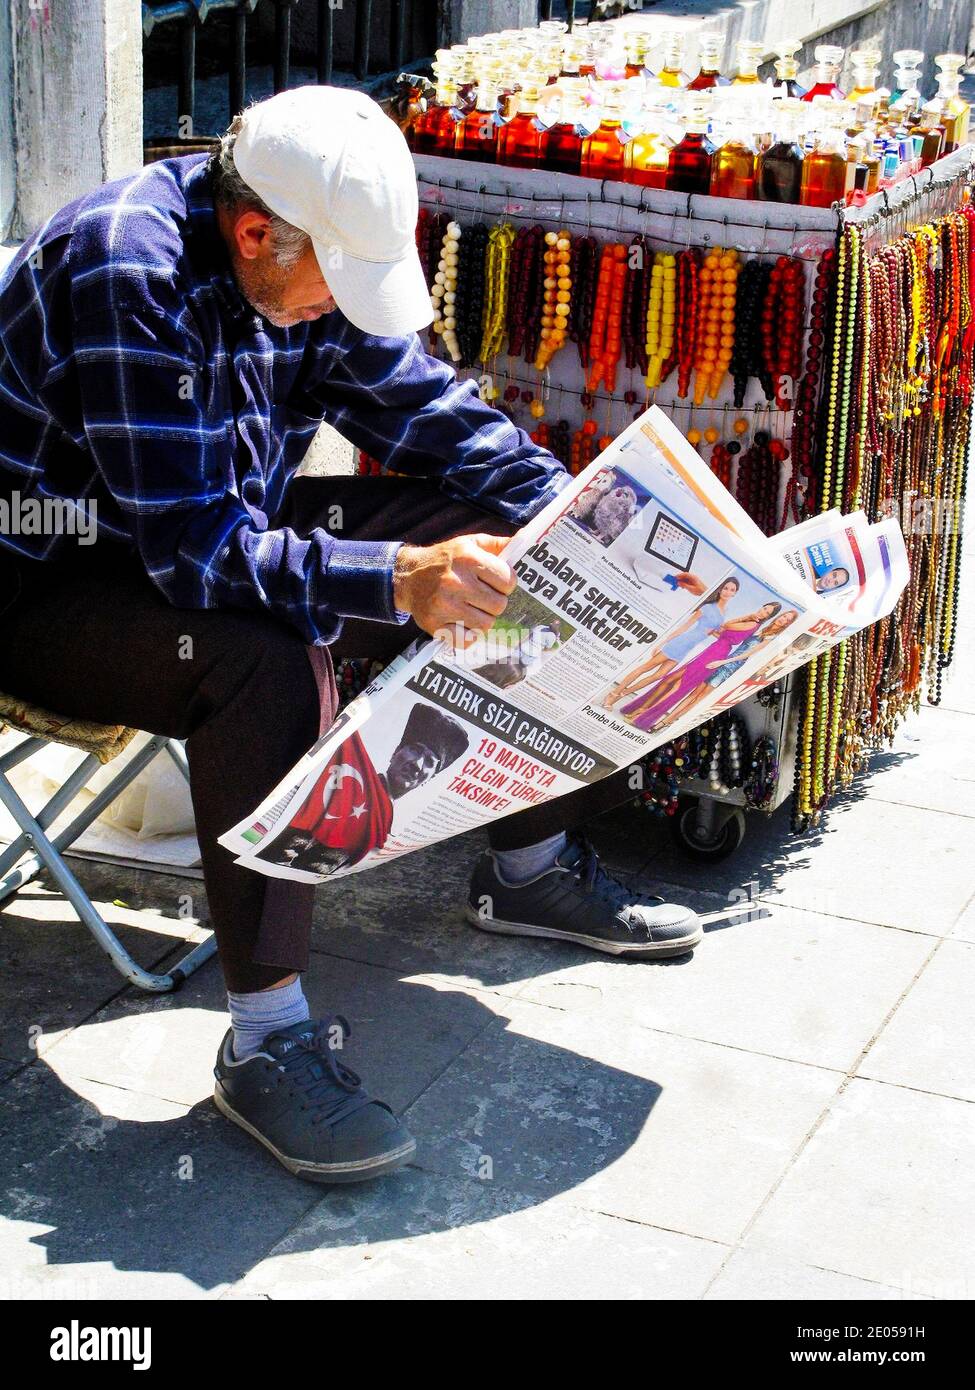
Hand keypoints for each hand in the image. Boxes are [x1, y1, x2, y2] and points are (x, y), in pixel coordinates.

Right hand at [393, 534, 515, 642]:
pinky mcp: (435, 625)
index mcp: (467, 559)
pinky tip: (463, 622)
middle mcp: (455, 582)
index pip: (508, 581)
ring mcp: (444, 606)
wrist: (408, 576)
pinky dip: (469, 635)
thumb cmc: (446, 559)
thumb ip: (499, 545)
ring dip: (483, 618)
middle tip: (483, 596)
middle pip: (499, 605)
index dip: (506, 583)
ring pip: (485, 624)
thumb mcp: (470, 543)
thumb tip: (525, 540)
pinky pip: (467, 640)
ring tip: (472, 608)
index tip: (496, 582)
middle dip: (495, 602)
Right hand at [674, 571, 705, 594]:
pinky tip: (682, 586)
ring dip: (681, 581)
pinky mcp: (693, 582)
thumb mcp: (691, 589)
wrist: (705, 593)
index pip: (685, 574)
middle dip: (679, 578)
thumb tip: (679, 583)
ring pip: (685, 578)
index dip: (679, 575)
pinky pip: (687, 581)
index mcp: (693, 577)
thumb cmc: (701, 590)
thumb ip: (684, 585)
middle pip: (684, 576)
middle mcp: (693, 577)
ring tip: (677, 584)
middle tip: (674, 581)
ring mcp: (693, 580)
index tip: (675, 577)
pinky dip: (683, 583)